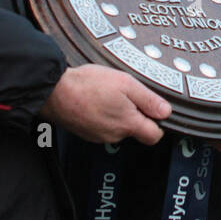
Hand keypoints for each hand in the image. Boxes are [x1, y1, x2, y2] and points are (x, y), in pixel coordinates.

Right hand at [41, 63, 170, 144]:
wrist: (54, 92)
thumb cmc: (87, 85)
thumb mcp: (126, 83)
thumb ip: (148, 99)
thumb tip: (165, 111)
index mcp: (127, 124)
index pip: (154, 136)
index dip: (158, 122)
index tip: (153, 109)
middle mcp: (114, 135)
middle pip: (135, 130)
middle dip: (135, 114)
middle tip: (126, 94)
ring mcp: (98, 136)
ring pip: (118, 127)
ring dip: (117, 113)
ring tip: (107, 94)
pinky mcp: (86, 133)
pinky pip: (102, 126)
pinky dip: (103, 115)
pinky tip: (96, 100)